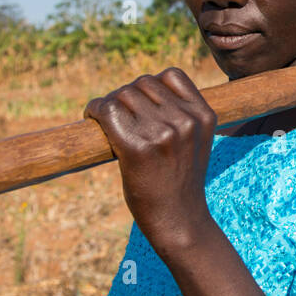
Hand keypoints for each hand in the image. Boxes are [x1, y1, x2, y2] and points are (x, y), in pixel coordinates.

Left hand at [84, 68, 217, 254]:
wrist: (179, 220)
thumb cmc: (180, 181)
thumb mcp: (195, 142)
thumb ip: (180, 114)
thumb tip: (139, 88)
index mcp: (204, 115)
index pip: (171, 75)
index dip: (150, 86)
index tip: (139, 104)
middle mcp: (185, 121)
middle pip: (142, 83)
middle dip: (126, 96)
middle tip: (117, 117)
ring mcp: (163, 134)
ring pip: (123, 94)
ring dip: (109, 104)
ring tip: (105, 122)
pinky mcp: (137, 148)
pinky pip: (107, 110)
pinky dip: (95, 111)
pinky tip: (92, 120)